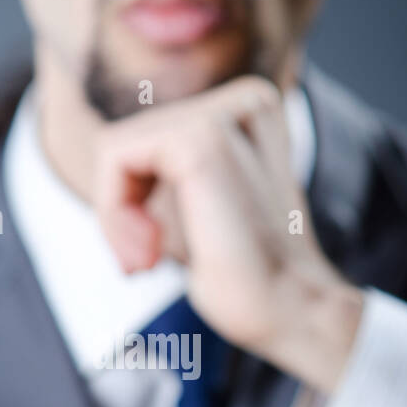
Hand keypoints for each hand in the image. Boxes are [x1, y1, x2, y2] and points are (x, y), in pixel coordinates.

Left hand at [94, 76, 363, 393]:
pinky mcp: (201, 139)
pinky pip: (114, 156)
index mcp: (250, 107)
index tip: (152, 254)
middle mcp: (244, 97)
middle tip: (147, 265)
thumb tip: (116, 161)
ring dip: (117, 217)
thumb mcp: (202, 208)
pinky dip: (114, 212)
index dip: (133, 199)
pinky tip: (150, 254)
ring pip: (115, 147)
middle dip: (121, 209)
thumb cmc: (251, 277)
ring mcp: (225, 113)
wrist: (293, 310)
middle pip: (129, 139)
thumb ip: (171, 176)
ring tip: (149, 261)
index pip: (150, 138)